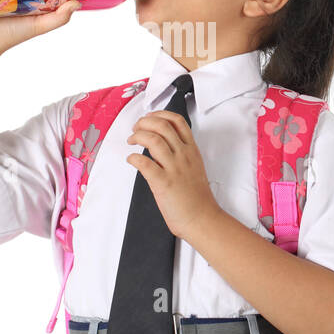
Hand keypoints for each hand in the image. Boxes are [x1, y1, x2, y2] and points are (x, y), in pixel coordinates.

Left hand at [126, 110, 222, 242]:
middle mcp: (183, 155)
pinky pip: (144, 163)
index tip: (149, 118)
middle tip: (135, 129)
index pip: (177, 121)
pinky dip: (133, 158)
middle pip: (162, 125)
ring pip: (153, 139)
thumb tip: (162, 145)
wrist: (202, 219)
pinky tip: (131, 160)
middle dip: (144, 122)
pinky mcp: (163, 183)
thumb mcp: (195, 167)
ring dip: (137, 136)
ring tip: (131, 141)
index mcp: (192, 150)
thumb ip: (182, 154)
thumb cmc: (197, 197)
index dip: (159, 115)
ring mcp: (174, 168)